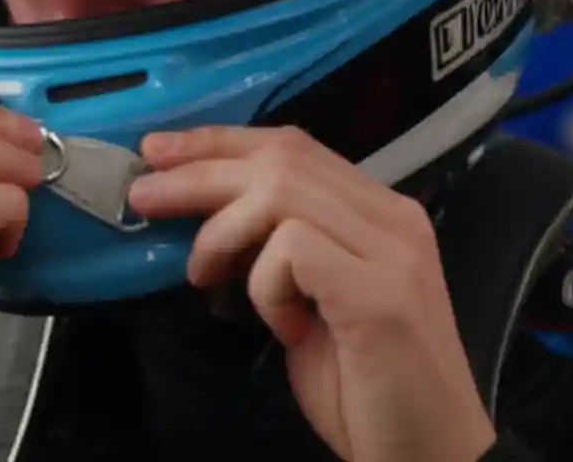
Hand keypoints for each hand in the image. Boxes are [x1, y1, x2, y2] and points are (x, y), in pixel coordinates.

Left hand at [128, 126, 495, 461]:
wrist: (429, 454)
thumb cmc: (366, 387)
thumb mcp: (314, 302)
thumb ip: (282, 251)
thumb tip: (211, 217)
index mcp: (381, 213)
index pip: (293, 147)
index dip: (220, 142)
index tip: (159, 152)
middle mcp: (394, 219)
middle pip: (280, 159)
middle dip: (198, 171)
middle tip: (143, 196)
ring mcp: (393, 252)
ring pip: (280, 192)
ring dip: (221, 232)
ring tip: (205, 278)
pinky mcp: (379, 294)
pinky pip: (291, 250)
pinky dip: (264, 285)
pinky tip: (282, 328)